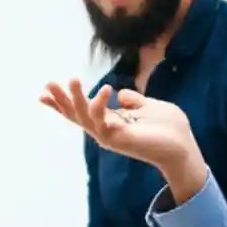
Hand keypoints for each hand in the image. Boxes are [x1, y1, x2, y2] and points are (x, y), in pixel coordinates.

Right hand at [41, 79, 204, 180]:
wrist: (184, 147)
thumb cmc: (170, 129)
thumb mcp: (150, 107)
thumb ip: (134, 101)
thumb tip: (122, 94)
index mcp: (111, 123)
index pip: (82, 112)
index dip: (63, 104)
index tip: (43, 93)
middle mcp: (106, 131)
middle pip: (76, 116)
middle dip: (61, 101)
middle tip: (47, 84)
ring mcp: (111, 136)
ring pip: (84, 117)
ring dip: (75, 99)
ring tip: (72, 79)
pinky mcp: (119, 139)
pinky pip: (103, 121)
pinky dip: (100, 105)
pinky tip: (106, 89)